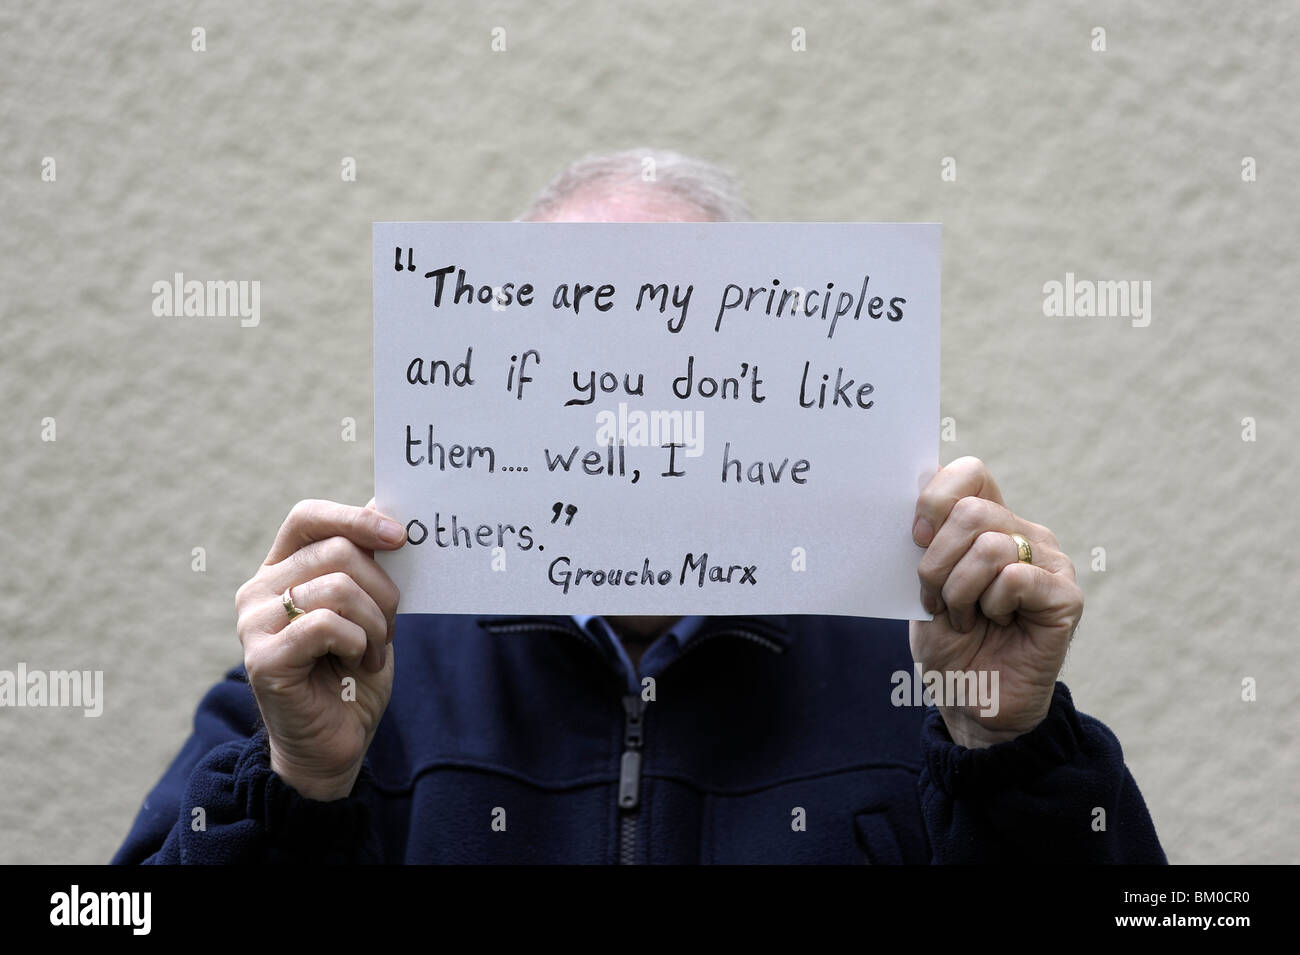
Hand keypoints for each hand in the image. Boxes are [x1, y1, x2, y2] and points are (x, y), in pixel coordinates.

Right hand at [235, 499, 404, 799]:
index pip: (308, 517)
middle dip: (382, 590)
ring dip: (374, 624)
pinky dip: (359, 644)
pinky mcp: (264, 659)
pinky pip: (328, 625)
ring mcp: (255, 624)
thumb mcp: (367, 608)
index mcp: (282, 569)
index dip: (355, 518)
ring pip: (338, 588)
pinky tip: (356, 665)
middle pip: (337, 551)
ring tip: (371, 653)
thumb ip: (366, 563)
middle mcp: (259, 590)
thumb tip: (384, 506)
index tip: (399, 537)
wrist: (335, 744)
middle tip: (388, 627)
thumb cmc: (352, 673)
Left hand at [909, 457, 1083, 747]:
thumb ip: (926, 540)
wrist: (970, 701)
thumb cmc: (948, 641)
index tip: (915, 538)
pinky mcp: (1065, 597)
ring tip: (964, 617)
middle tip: (936, 599)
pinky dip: (989, 606)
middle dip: (936, 561)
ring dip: (959, 591)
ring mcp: (1050, 563)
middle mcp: (1025, 533)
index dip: (934, 498)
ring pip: (989, 546)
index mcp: (990, 521)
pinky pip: (1014, 578)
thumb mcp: (923, 584)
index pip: (970, 472)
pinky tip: (995, 624)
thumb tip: (914, 503)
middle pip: (971, 512)